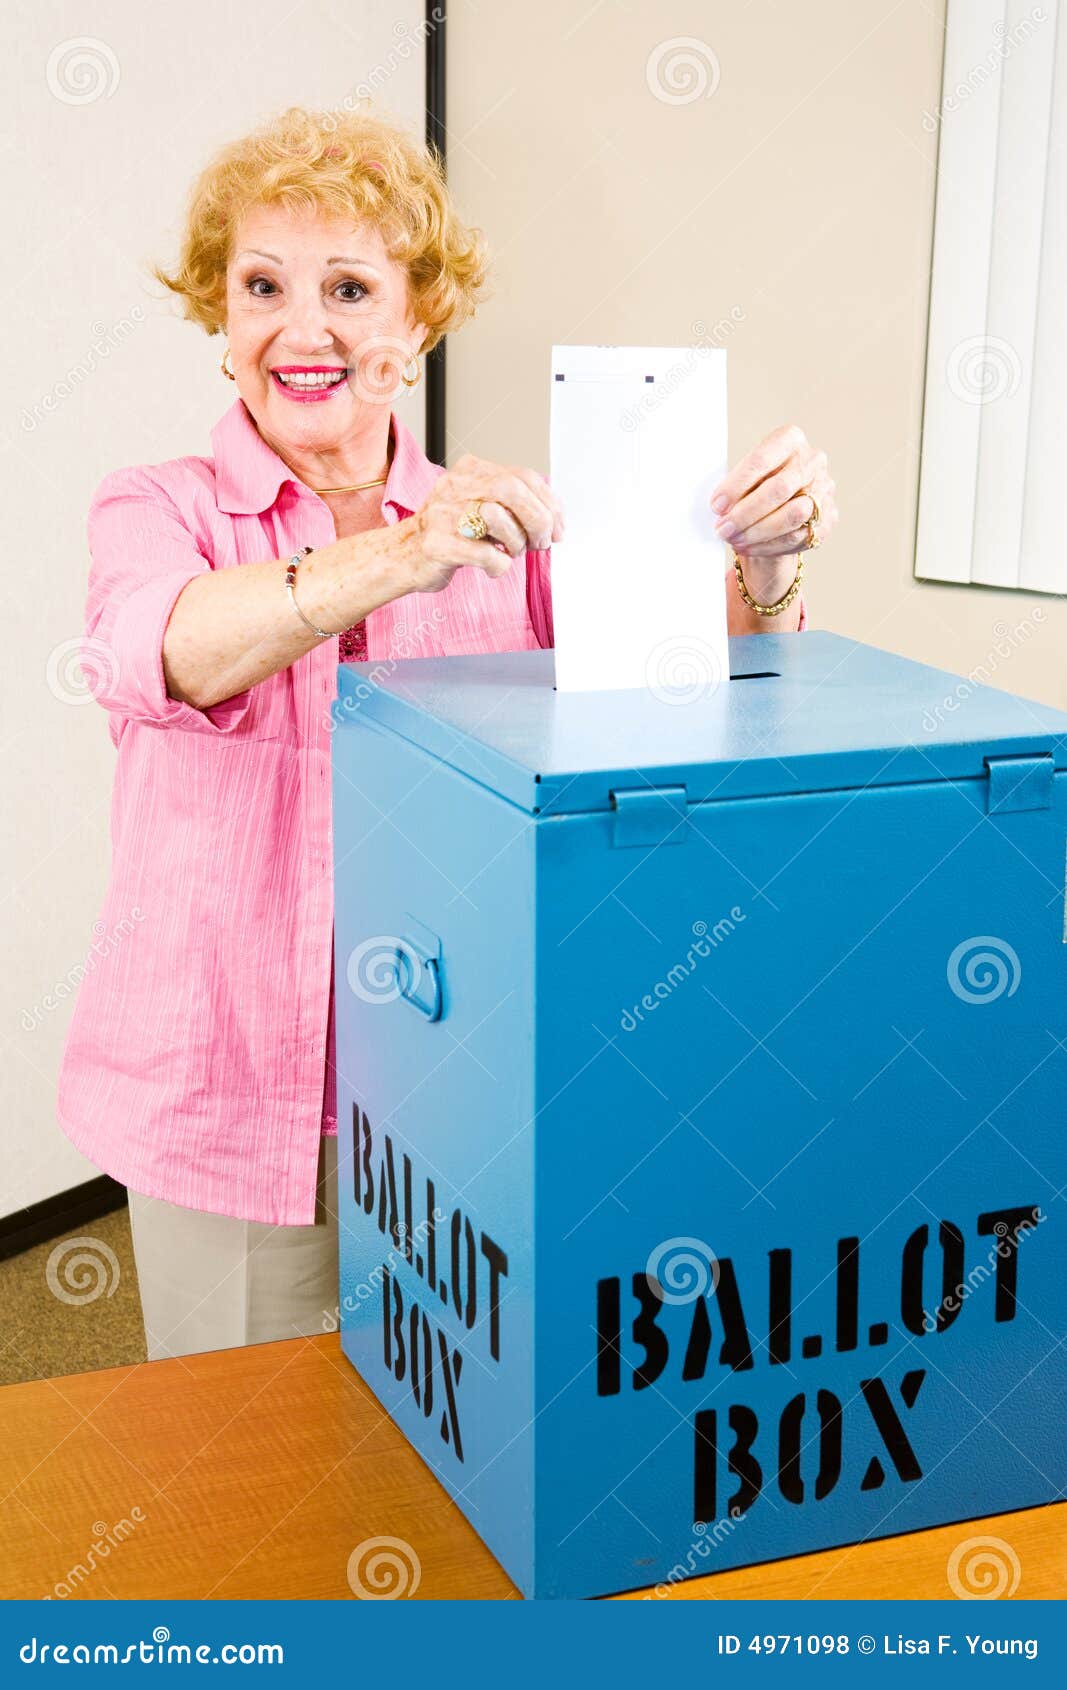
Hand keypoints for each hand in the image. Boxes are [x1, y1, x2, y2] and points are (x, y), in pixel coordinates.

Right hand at [401, 452, 564, 594]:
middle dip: (538, 519)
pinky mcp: (437, 544)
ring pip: (498, 517)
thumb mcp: (481, 507)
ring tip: (510, 552)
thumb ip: (513, 505)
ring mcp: (443, 513)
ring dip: (516, 542)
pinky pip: (485, 554)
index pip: (523, 476)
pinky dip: (499, 565)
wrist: (403, 556)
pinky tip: (492, 567)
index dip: (549, 504)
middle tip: (541, 543)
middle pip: (513, 490)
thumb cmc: (450, 534)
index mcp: (471, 471)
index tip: (559, 528)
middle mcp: (456, 486)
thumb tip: (554, 522)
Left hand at [710, 424, 836, 561]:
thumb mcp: (745, 477)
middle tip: (723, 528)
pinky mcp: (828, 518)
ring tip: (734, 539)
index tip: (717, 506)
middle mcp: (812, 460)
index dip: (737, 485)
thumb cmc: (757, 487)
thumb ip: (736, 487)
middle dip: (746, 513)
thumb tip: (721, 509)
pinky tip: (749, 547)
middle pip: (780, 488)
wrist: (779, 507)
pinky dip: (769, 546)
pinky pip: (798, 537)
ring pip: (793, 515)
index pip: (762, 459)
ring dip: (758, 532)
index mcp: (790, 439)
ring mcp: (824, 489)